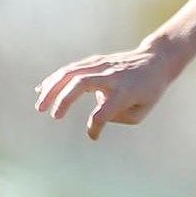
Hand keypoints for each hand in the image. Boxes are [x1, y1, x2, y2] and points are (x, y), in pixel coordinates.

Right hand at [34, 47, 177, 139]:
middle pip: (82, 84)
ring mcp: (102, 66)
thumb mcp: (142, 110)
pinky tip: (42, 90)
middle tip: (53, 116)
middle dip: (64, 100)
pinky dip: (55, 79)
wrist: (155, 60)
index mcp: (126, 92)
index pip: (105, 111)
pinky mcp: (95, 61)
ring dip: (52, 88)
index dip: (96, 125)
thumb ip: (119, 116)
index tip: (93, 136)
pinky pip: (72, 69)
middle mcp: (111, 76)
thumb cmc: (149, 90)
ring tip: (40, 106)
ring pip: (71, 73)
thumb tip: (97, 113)